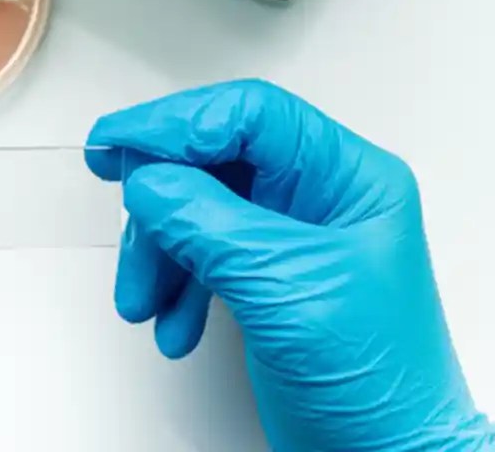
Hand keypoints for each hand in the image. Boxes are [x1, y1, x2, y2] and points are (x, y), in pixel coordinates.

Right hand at [86, 80, 493, 450]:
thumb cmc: (379, 385)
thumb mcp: (284, 287)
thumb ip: (207, 223)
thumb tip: (147, 179)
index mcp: (348, 180)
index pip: (251, 116)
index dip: (179, 122)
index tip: (121, 142)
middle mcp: (321, 200)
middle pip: (215, 162)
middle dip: (161, 201)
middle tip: (125, 215)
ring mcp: (292, 239)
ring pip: (198, 211)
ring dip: (159, 255)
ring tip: (144, 299)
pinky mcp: (267, 279)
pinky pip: (200, 256)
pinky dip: (175, 288)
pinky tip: (173, 322)